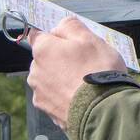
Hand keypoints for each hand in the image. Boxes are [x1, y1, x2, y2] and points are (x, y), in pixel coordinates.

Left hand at [28, 16, 126, 131]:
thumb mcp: (90, 39)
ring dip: (64, 78)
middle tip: (85, 62)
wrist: (104, 112)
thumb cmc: (98, 73)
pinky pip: (57, 98)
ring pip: (51, 79)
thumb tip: (61, 26)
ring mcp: (41, 95)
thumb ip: (71, 26)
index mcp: (42, 50)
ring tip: (87, 83)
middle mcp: (35, 72)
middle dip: (61, 58)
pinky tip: (84, 97)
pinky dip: (67, 96)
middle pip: (46, 58)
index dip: (53, 35)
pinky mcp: (49, 113)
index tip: (66, 39)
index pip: (37, 34)